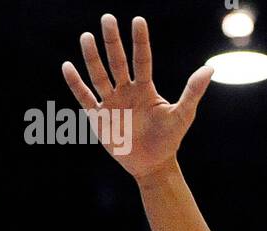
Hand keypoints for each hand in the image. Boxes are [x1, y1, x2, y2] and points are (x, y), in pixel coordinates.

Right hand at [62, 15, 212, 183]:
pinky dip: (76, 84)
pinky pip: (85, 99)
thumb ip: (192, 92)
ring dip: (92, 57)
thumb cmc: (169, 139)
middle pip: (117, 62)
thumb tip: (209, 69)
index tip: (137, 20)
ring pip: (99, 76)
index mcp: (145, 88)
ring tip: (86, 36)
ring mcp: (112, 103)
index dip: (140, 41)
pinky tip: (67, 66)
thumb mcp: (183, 114)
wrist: (152, 164)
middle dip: (112, 41)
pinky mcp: (99, 119)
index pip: (142, 59)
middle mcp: (127, 91)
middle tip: (107, 18)